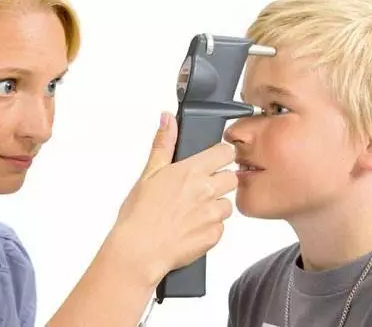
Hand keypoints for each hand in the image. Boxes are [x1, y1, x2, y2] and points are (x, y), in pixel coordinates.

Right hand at [108, 111, 236, 285]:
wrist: (139, 251)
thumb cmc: (139, 215)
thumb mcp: (148, 174)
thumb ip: (163, 144)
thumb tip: (167, 119)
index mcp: (191, 171)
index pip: (226, 152)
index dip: (220, 155)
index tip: (212, 160)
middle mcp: (207, 191)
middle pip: (232, 177)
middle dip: (220, 180)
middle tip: (199, 189)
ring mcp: (212, 215)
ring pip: (228, 204)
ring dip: (215, 205)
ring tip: (191, 211)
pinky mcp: (214, 236)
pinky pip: (220, 227)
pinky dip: (209, 227)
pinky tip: (190, 228)